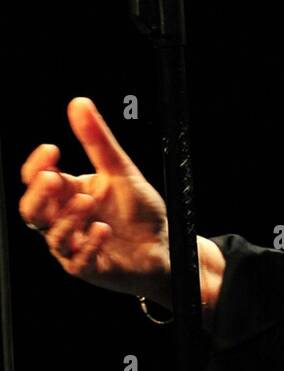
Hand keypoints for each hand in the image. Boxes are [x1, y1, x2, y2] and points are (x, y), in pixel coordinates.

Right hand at [19, 98, 170, 298]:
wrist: (164, 244)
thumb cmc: (139, 209)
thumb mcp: (121, 170)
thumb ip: (97, 140)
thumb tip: (78, 103)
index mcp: (69, 194)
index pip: (37, 180)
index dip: (37, 166)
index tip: (52, 150)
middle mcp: (65, 221)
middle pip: (32, 212)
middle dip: (37, 195)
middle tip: (53, 177)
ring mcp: (75, 246)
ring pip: (53, 237)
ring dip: (67, 218)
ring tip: (88, 200)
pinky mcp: (91, 268)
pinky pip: (78, 261)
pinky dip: (88, 244)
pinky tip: (102, 229)